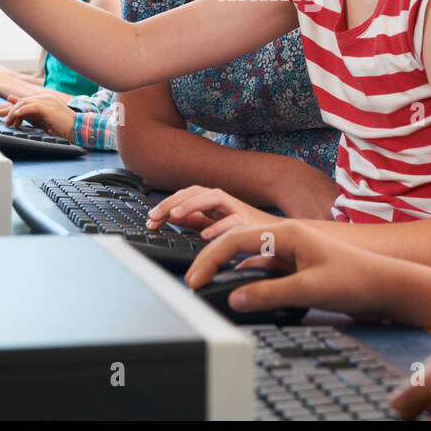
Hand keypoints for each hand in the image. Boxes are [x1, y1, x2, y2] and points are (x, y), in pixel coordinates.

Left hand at [0, 94, 75, 139]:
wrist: (78, 128)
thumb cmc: (64, 126)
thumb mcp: (45, 121)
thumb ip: (32, 116)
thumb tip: (19, 114)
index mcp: (44, 100)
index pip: (22, 101)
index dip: (9, 106)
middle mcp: (44, 98)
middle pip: (20, 100)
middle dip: (6, 107)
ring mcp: (46, 101)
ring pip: (23, 103)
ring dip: (12, 112)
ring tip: (6, 120)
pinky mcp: (47, 107)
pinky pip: (30, 106)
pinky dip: (20, 111)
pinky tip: (14, 116)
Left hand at [146, 186, 275, 239]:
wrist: (279, 237)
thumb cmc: (247, 230)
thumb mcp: (214, 224)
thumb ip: (194, 219)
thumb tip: (171, 218)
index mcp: (213, 202)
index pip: (186, 196)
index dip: (166, 205)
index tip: (150, 220)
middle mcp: (223, 201)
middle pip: (195, 192)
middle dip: (172, 202)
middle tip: (154, 216)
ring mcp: (237, 208)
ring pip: (212, 198)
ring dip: (192, 205)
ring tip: (174, 215)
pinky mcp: (250, 221)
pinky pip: (233, 220)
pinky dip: (218, 226)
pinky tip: (205, 234)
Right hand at [182, 221, 396, 319]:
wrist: (385, 286)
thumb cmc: (356, 280)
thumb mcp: (310, 289)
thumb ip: (270, 294)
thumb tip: (235, 298)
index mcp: (287, 233)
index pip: (235, 240)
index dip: (210, 258)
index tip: (195, 280)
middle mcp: (285, 239)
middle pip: (236, 245)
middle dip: (211, 262)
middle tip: (192, 284)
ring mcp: (289, 254)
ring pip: (248, 260)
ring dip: (228, 272)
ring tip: (207, 289)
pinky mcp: (294, 269)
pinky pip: (262, 273)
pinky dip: (247, 283)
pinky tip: (239, 296)